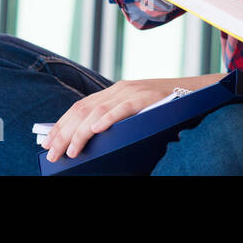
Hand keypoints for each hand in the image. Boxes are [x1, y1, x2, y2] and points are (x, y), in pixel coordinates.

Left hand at [44, 77, 185, 162]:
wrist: (195, 93)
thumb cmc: (164, 107)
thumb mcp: (134, 110)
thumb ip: (115, 117)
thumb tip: (90, 139)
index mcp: (114, 92)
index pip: (79, 107)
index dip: (61, 125)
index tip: (47, 143)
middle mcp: (119, 89)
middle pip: (82, 110)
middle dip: (64, 133)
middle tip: (52, 153)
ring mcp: (132, 92)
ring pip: (97, 111)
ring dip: (80, 133)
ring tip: (71, 151)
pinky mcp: (147, 98)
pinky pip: (123, 108)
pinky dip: (108, 119)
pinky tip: (96, 130)